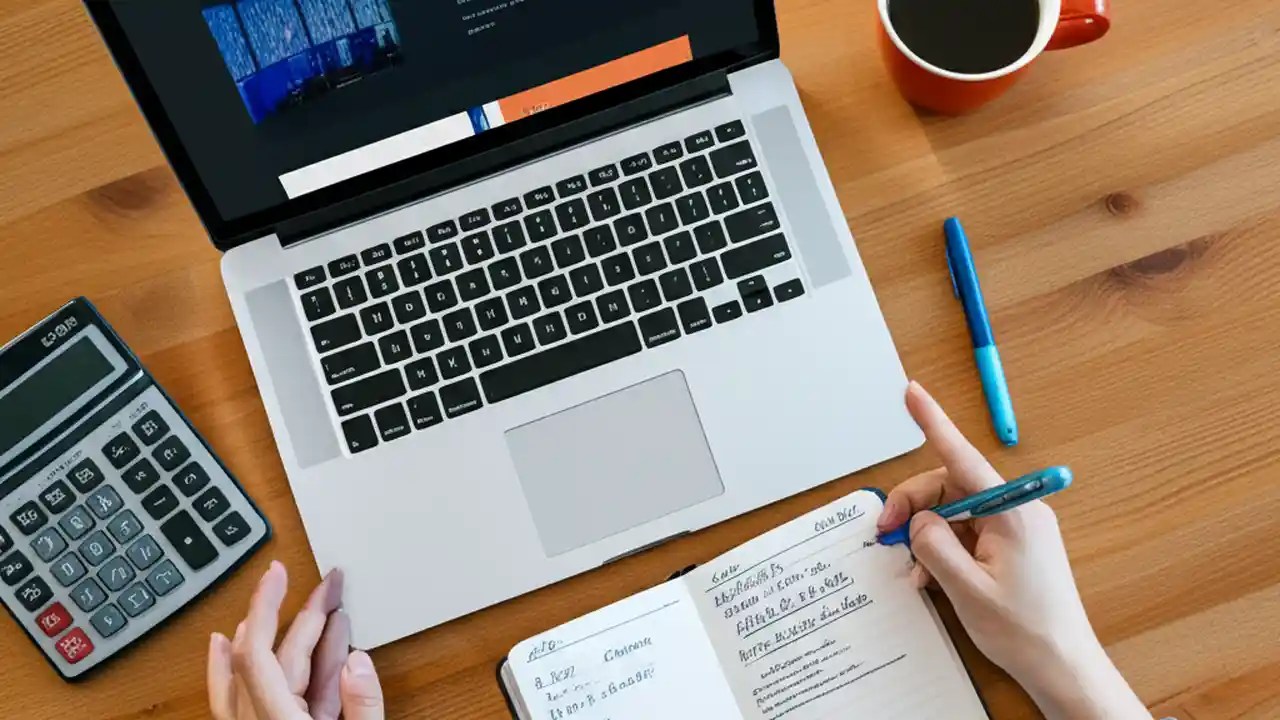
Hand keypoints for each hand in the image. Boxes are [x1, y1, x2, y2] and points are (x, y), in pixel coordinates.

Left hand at [207, 562, 384, 719]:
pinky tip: (277, 652)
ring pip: (264, 674)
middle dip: (305, 617)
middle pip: (271, 658)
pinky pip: (259, 696)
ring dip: (290, 638)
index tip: (276, 573)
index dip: (264, 607)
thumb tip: (359, 662)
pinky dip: (268, 671)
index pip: (255, 654)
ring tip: (318, 607)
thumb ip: (361, 706)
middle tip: (331, 586)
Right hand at [877, 383, 1149, 719]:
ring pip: (954, 513)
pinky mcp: (1012, 547)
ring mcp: (1015, 529)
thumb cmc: (1026, 631)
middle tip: (885, 533)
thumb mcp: (966, 589)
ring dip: (926, 536)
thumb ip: (934, 545)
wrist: (1064, 667)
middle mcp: (1017, 511)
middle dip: (914, 506)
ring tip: (913, 570)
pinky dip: (942, 550)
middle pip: (950, 488)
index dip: (934, 422)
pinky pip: (966, 533)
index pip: (963, 457)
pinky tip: (930, 577)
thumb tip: (918, 521)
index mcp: (1013, 512)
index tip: (912, 393)